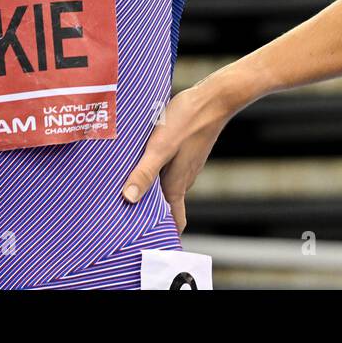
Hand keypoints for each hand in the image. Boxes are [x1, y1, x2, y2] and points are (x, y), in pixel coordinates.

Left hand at [120, 81, 234, 233]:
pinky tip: (141, 163)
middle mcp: (182, 179)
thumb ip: (144, 173)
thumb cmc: (187, 120)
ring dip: (151, 193)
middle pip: (167, 207)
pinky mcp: (185, 152)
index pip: (175, 221)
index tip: (148, 244)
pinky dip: (155, 174)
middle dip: (149, 215)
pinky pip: (168, 170)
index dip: (163, 235)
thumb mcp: (160, 147)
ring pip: (167, 187)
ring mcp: (186, 166)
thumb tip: (127, 199)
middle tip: (126, 220)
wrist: (215, 98)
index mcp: (176, 185)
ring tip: (126, 192)